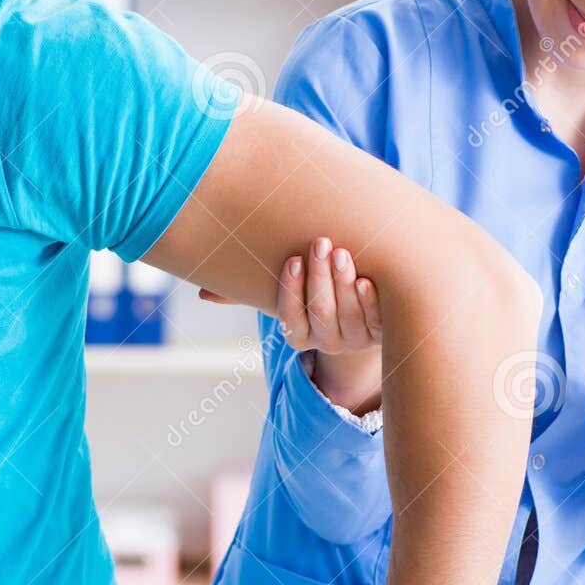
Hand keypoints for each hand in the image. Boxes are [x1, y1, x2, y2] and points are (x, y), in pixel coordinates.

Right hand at [201, 237, 382, 410]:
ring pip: (348, 316)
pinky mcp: (383, 334)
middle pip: (321, 313)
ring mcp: (357, 340)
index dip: (291, 290)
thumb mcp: (287, 293)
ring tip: (341, 252)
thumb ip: (248, 292)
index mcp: (301, 336)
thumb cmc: (317, 293)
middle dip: (320, 278)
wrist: (368, 312)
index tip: (293, 259)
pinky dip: (372, 301)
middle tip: (320, 242)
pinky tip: (368, 280)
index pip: (290, 318)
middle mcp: (328, 342)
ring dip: (344, 283)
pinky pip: (377, 321)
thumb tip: (201, 293)